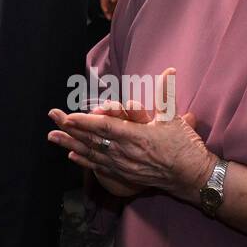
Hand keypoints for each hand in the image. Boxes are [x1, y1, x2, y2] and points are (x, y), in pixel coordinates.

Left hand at [47, 69, 214, 203]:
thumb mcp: (175, 118)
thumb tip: (169, 70)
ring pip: (92, 154)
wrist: (194, 177)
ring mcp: (124, 166)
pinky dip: (84, 160)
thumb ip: (166, 94)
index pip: (105, 128)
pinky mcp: (125, 175)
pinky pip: (100, 167)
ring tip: (52, 137)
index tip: (69, 116)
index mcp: (138, 137)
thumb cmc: (185, 146)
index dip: (85, 122)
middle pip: (93, 140)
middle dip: (71, 129)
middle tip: (53, 119)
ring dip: (71, 145)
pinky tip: (71, 154)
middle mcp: (127, 153)